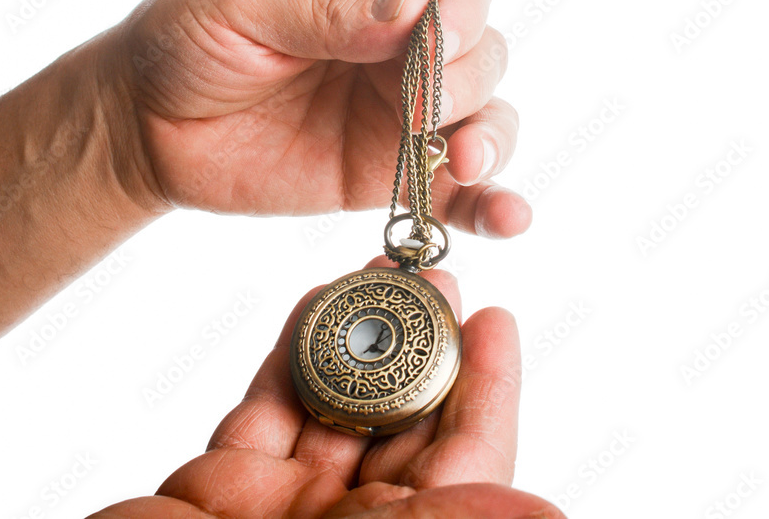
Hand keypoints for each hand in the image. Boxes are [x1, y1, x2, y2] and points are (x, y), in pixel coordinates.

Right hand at [89, 259, 562, 518]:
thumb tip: (545, 511)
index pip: (471, 461)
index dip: (490, 390)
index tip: (497, 320)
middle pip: (405, 421)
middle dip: (424, 344)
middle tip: (435, 278)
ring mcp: (287, 508)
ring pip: (337, 404)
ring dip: (357, 337)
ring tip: (378, 272)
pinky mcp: (222, 488)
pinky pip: (268, 408)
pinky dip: (291, 353)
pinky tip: (313, 305)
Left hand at [109, 0, 528, 237]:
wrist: (148, 128)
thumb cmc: (185, 42)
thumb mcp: (240, 4)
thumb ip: (326, 10)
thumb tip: (415, 14)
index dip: (463, 9)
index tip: (436, 44)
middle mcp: (401, 42)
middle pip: (482, 49)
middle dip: (467, 82)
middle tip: (418, 112)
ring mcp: (402, 110)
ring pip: (488, 117)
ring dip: (493, 140)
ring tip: (467, 164)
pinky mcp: (390, 173)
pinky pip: (454, 191)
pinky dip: (488, 205)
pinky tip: (508, 217)